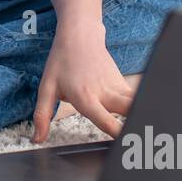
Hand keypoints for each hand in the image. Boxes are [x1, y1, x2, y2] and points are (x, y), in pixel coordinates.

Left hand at [31, 20, 134, 142]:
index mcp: (85, 97)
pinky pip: (135, 98)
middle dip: (137, 125)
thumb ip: (42, 115)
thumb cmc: (62, 61)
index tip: (124, 145)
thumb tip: (38, 138)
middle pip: (130, 110)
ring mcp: (117, 87)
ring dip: (140, 115)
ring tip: (144, 133)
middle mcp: (105, 93)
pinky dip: (138, 107)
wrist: (80, 35)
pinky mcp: (123, 83)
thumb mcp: (46, 87)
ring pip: (137, 103)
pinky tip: (138, 117)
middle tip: (140, 142)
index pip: (106, 120)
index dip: (117, 134)